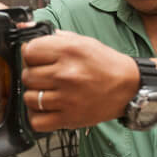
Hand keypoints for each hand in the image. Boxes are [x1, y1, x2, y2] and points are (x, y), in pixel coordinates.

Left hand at [20, 31, 138, 130]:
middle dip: (34, 75)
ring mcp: (66, 98)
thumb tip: (28, 35)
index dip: (31, 55)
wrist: (129, 87)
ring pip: (29, 98)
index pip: (29, 52)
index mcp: (68, 51)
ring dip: (35, 96)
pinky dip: (37, 116)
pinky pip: (37, 121)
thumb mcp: (84, 42)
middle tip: (45, 77)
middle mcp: (65, 74)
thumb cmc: (106, 64)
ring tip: (47, 92)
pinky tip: (45, 108)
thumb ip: (56, 38)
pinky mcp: (69, 118)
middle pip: (27, 76)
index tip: (37, 59)